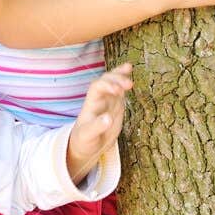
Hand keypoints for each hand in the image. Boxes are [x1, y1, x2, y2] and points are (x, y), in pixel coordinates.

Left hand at [66, 64, 132, 183]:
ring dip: (120, 75)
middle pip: (106, 81)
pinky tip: (129, 68)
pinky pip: (120, 88)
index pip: (97, 88)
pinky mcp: (116, 104)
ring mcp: (108, 100)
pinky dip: (124, 78)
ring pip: (113, 81)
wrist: (87, 146)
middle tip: (129, 85)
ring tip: (129, 67)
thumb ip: (97, 127)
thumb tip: (109, 118)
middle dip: (116, 79)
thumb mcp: (88, 136)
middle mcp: (99, 98)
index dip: (107, 85)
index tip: (117, 90)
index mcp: (91, 104)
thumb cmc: (84, 141)